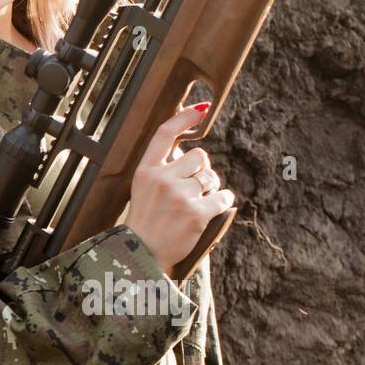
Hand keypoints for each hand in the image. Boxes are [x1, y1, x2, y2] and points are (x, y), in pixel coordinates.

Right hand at [124, 103, 235, 274]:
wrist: (140, 254)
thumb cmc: (146, 220)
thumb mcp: (144, 188)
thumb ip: (163, 169)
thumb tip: (192, 153)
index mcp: (145, 170)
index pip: (164, 134)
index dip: (183, 118)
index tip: (200, 110)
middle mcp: (161, 179)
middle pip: (199, 156)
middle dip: (202, 169)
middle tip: (196, 185)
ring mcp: (178, 196)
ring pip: (211, 177)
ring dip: (211, 187)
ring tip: (200, 200)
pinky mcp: (195, 214)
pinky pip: (223, 197)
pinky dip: (223, 201)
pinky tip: (216, 207)